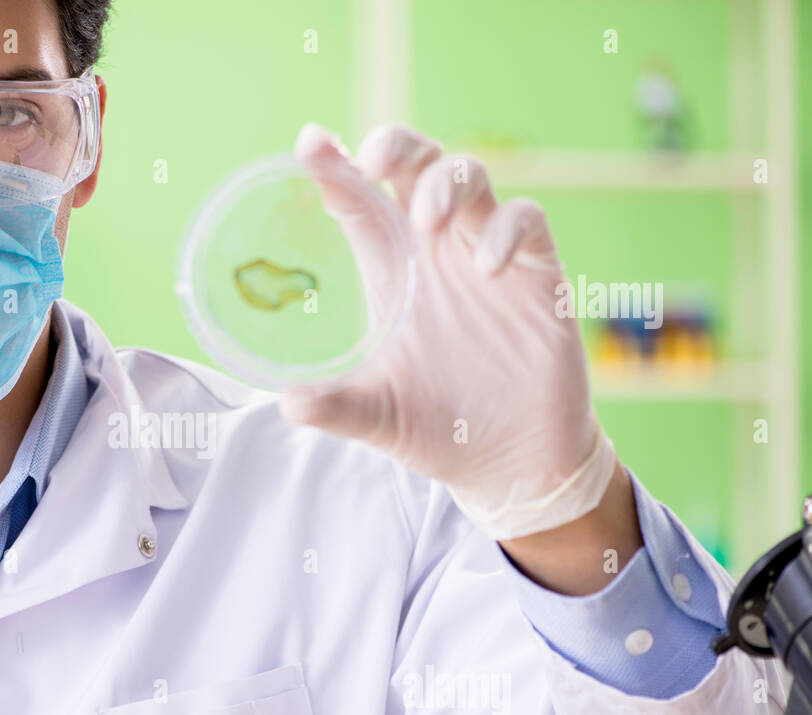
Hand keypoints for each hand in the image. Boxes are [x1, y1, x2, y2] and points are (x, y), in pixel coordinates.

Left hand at [279, 124, 640, 592]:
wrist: (508, 462)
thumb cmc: (436, 425)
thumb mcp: (375, 415)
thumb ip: (334, 406)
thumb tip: (286, 404)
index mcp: (391, 268)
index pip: (359, 200)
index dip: (336, 165)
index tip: (309, 144)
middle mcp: (436, 250)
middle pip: (416, 164)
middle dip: (398, 146)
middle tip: (377, 161)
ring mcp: (487, 254)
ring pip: (472, 176)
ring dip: (448, 181)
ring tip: (428, 218)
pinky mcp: (537, 274)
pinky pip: (528, 221)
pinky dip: (507, 230)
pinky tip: (486, 266)